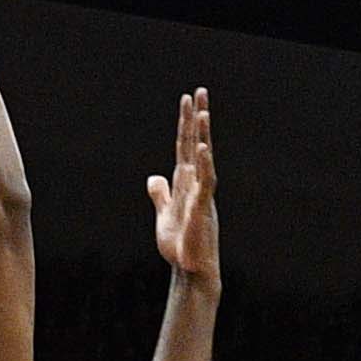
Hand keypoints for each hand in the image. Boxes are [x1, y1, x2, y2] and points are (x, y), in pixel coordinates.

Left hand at [150, 90, 221, 299]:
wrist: (191, 270)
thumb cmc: (181, 245)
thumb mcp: (164, 214)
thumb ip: (161, 194)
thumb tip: (155, 177)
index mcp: (186, 183)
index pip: (185, 146)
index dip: (185, 123)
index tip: (187, 100)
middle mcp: (197, 184)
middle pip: (196, 144)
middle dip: (197, 118)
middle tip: (199, 91)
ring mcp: (201, 195)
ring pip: (204, 159)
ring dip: (203, 136)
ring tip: (203, 113)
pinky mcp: (203, 209)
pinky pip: (206, 183)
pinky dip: (205, 166)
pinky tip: (204, 149)